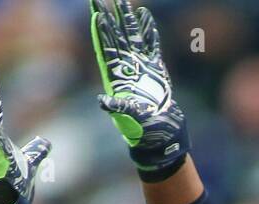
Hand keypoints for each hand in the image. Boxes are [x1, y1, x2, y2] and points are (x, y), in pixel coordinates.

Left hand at [89, 1, 188, 180]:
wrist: (162, 135)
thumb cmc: (144, 130)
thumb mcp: (128, 118)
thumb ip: (117, 107)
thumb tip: (101, 101)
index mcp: (117, 77)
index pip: (106, 48)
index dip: (102, 30)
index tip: (97, 12)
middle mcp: (126, 69)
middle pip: (115, 37)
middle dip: (109, 17)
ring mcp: (140, 67)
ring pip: (131, 37)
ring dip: (127, 19)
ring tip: (122, 0)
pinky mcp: (155, 69)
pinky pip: (150, 45)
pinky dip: (148, 31)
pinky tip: (145, 16)